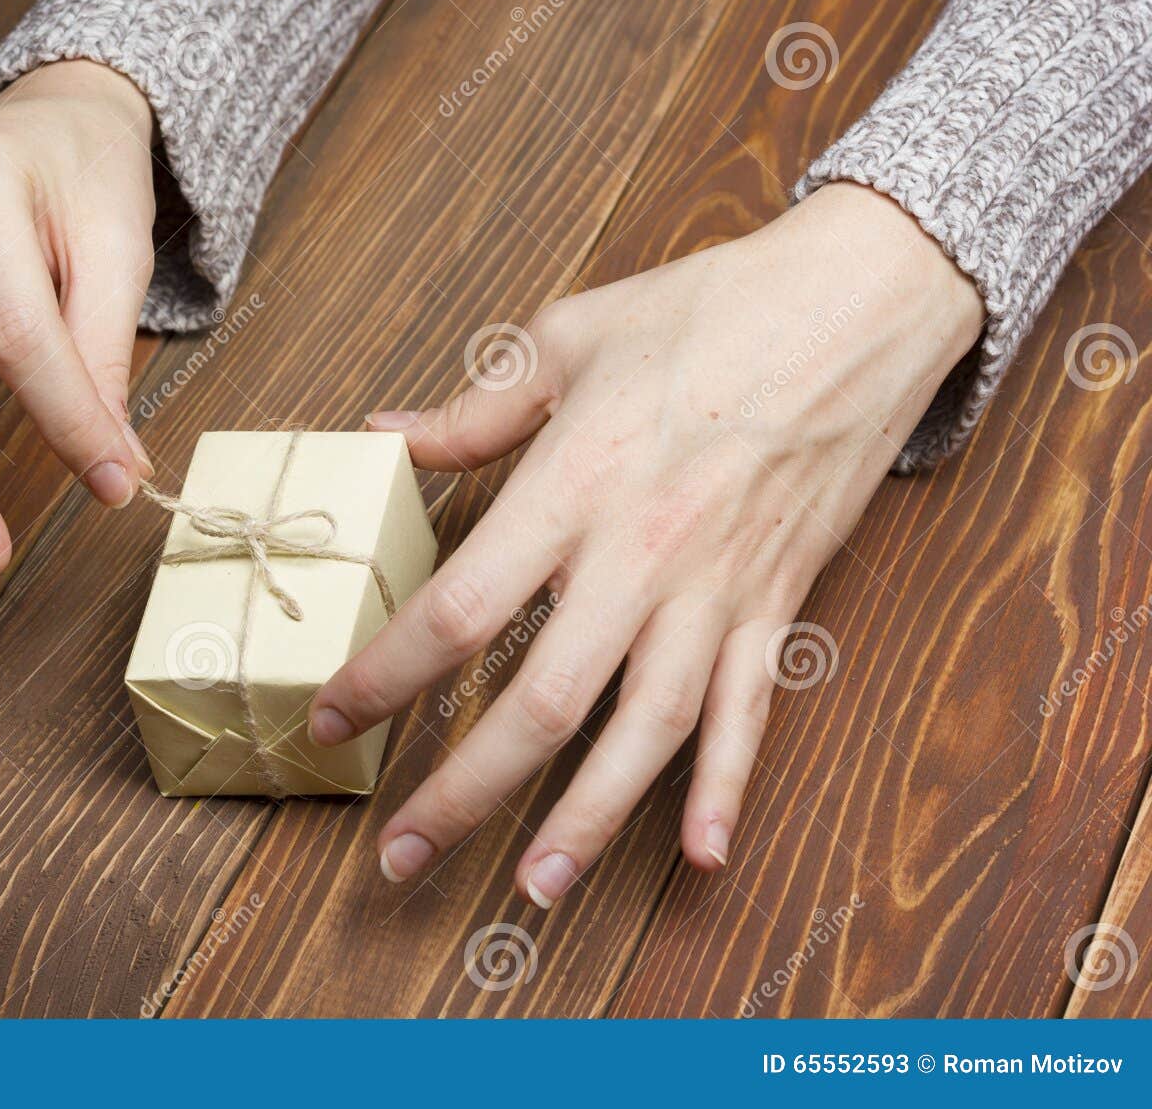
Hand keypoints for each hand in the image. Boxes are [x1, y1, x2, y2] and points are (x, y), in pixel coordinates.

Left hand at [311, 183, 983, 906]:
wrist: (859, 303)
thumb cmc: (711, 308)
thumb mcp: (571, 336)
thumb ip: (474, 408)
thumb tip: (382, 434)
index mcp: (575, 486)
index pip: (460, 609)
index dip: (384, 676)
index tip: (331, 719)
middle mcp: (641, 557)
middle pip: (542, 703)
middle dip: (463, 791)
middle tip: (400, 854)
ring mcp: (716, 591)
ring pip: (644, 733)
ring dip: (587, 821)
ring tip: (530, 889)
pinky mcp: (776, 603)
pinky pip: (749, 712)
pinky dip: (730, 787)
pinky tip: (704, 856)